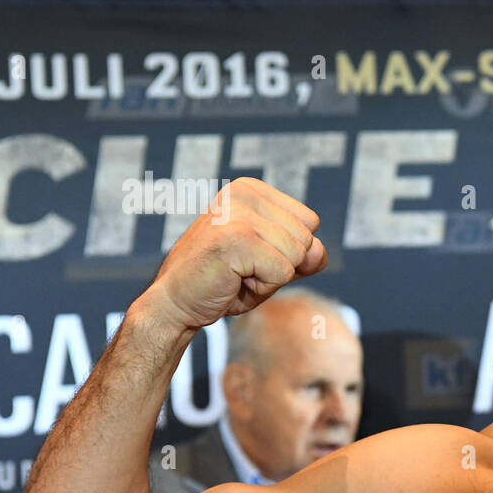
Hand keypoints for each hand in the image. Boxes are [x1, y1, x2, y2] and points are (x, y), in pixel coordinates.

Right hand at [140, 177, 325, 331]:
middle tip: (242, 269)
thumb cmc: (225, 281)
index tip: (251, 256)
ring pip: (297, 256)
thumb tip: (318, 252)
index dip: (288, 251)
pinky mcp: (236, 238)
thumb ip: (304, 254)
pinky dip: (263, 287)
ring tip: (236, 274)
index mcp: (251, 190)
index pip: (310, 222)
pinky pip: (283, 272)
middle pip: (306, 239)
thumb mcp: (274, 262)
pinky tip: (232, 280)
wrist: (175, 303)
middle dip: (282, 265)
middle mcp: (243, 193)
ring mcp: (237, 214)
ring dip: (271, 277)